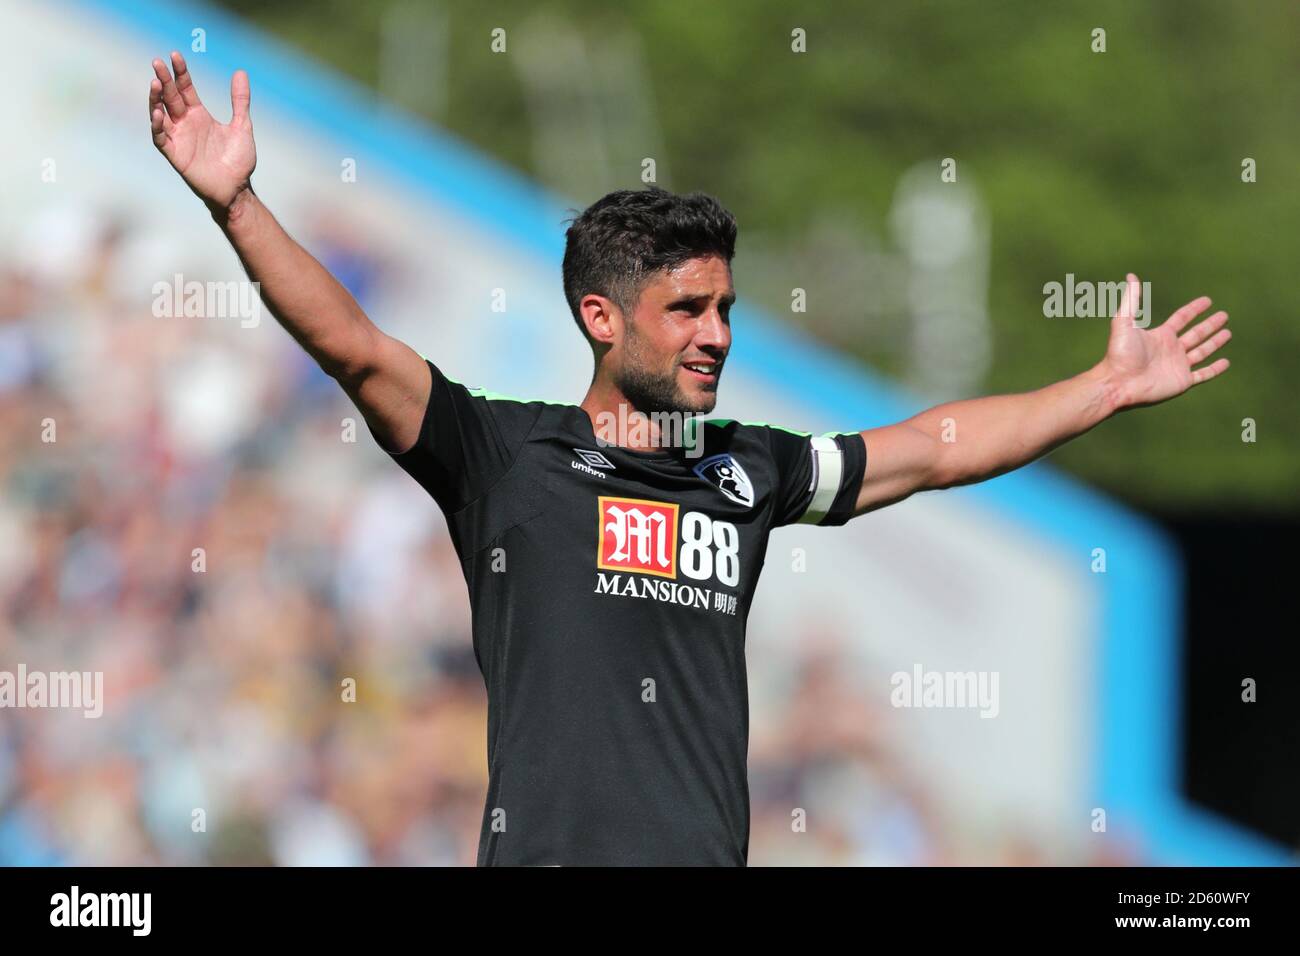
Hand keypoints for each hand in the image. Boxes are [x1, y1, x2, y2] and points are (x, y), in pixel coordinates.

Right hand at [149, 52, 255, 213]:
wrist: (237, 189)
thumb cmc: (238, 161)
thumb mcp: (242, 126)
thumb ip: (240, 101)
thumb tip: (241, 72)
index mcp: (199, 115)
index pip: (185, 88)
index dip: (180, 73)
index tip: (175, 55)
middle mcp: (185, 124)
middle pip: (170, 97)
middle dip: (164, 80)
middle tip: (157, 62)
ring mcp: (178, 138)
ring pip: (160, 114)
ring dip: (155, 99)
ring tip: (154, 83)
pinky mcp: (175, 155)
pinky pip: (160, 138)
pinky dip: (157, 126)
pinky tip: (157, 113)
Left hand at [1101, 273, 1231, 409]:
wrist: (1119, 383)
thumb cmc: (1119, 353)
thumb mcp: (1124, 322)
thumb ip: (1131, 300)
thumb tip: (1130, 275)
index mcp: (1160, 336)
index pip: (1182, 319)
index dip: (1194, 309)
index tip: (1207, 300)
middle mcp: (1171, 349)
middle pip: (1196, 334)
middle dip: (1210, 325)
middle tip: (1224, 315)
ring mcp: (1178, 366)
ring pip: (1202, 352)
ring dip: (1215, 343)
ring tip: (1228, 333)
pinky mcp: (1182, 381)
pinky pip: (1203, 374)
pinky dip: (1215, 369)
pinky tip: (1226, 362)